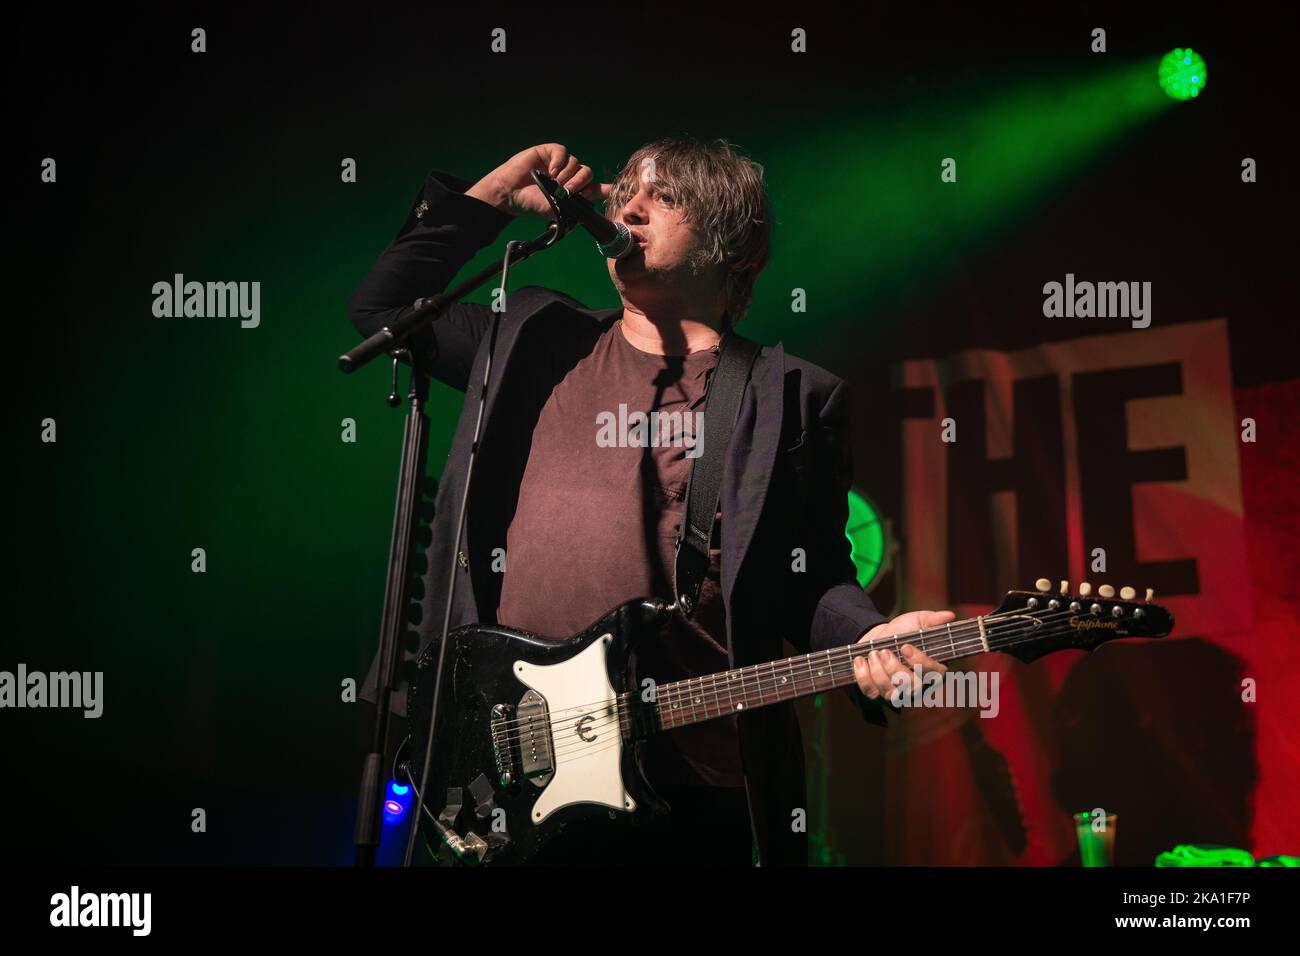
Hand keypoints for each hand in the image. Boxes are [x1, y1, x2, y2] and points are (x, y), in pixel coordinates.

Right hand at [465, 143, 609, 218]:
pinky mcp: (551, 152)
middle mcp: (570, 176)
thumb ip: (573, 207)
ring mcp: (561, 163)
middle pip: (588, 174)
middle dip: (580, 183)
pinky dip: (559, 162)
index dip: (608, 189)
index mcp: (574, 191)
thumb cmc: (531, 204)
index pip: (597, 189)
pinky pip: (564, 153)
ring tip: (553, 183)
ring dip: (567, 175)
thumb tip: (587, 202)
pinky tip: (550, 171)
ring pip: (577, 164)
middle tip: (566, 191)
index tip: (622, 190)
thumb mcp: (556, 210)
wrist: (510, 193)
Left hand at [852, 609, 953, 702]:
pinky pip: (872, 693)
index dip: (920, 663)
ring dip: (878, 673)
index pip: (935, 675)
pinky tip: (861, 660)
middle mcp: (918, 686)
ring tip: (873, 653)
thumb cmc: (902, 632)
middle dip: (895, 669)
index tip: (905, 647)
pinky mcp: (879, 695)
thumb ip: (933, 619)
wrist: (878, 638)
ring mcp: (898, 694)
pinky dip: (863, 677)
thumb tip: (949, 616)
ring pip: (892, 694)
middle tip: (884, 652)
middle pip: (912, 688)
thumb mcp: (917, 622)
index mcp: (934, 670)